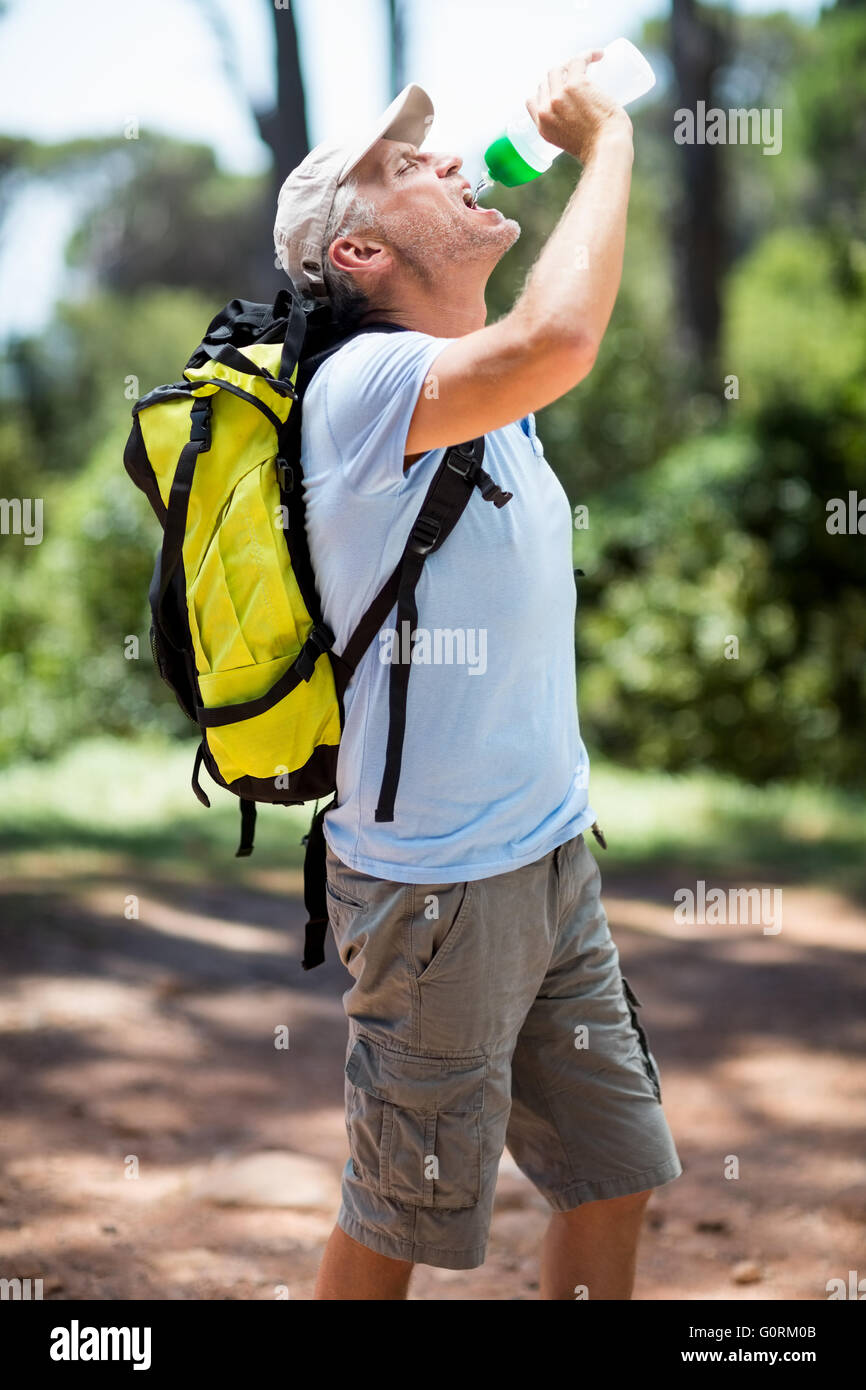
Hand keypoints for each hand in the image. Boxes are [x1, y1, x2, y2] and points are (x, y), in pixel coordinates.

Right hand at [525, 50, 632, 165]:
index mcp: (542, 126)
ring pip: (558, 69)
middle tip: (578, 78)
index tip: (559, 90)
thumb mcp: (569, 145)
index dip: (545, 92)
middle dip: (560, 77)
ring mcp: (559, 96)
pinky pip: (578, 60)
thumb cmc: (597, 150)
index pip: (532, 100)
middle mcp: (546, 110)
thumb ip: (566, 133)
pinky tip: (599, 55)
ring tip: (587, 66)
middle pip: (546, 82)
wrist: (606, 150)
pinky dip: (589, 55)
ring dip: (571, 65)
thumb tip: (578, 123)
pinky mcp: (576, 84)